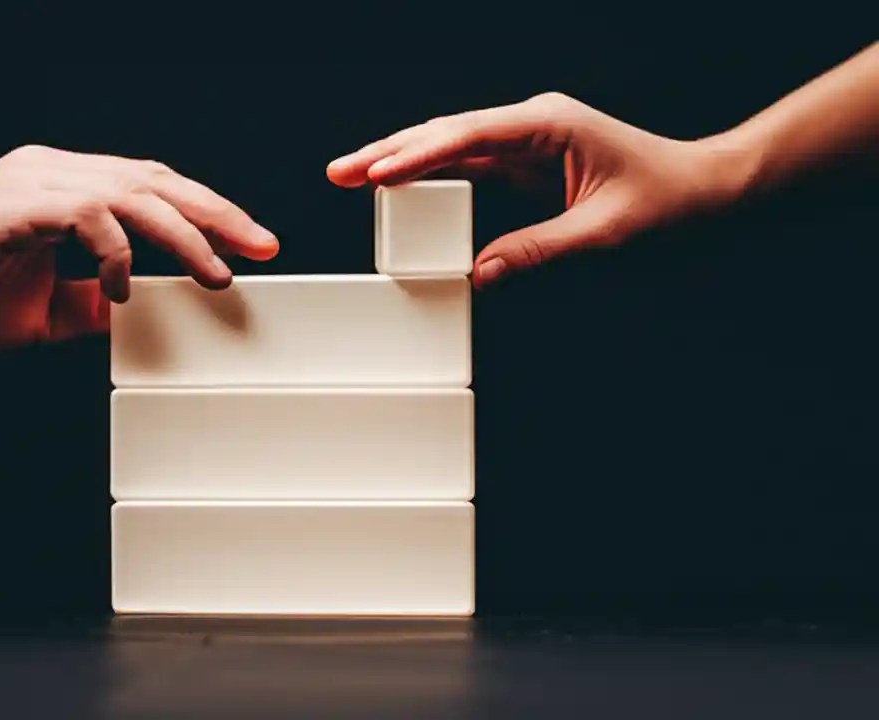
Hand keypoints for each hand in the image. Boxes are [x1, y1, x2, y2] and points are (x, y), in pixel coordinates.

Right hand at [0, 145, 278, 344]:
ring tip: (215, 272)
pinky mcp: (16, 205)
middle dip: (216, 213)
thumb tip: (147, 310)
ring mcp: (33, 182)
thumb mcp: (48, 308)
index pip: (148, 186)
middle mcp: (51, 171)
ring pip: (132, 191)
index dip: (202, 212)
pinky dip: (116, 251)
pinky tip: (123, 288)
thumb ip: (96, 301)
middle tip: (261, 245)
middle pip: (155, 178)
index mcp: (60, 186)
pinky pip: (89, 216)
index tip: (246, 243)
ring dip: (182, 234)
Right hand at [327, 93, 752, 286]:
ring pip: (449, 146)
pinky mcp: (525, 163)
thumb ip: (540, 250)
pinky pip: (467, 166)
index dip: (416, 154)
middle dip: (390, 152)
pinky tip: (399, 187)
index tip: (377, 172)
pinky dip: (430, 176)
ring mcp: (526, 142)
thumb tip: (480, 272)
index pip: (469, 134)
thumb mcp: (603, 232)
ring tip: (355, 176)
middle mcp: (532, 124)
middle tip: (341, 171)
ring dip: (402, 161)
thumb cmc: (667, 199)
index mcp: (550, 123)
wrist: (703, 191)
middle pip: (446, 132)